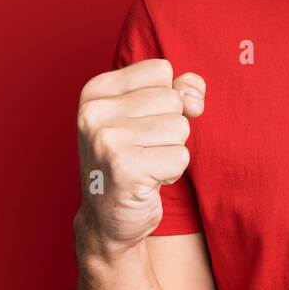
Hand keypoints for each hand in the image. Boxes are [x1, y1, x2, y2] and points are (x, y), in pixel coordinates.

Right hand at [74, 58, 206, 257]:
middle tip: (142, 150)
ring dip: (171, 150)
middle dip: (170, 127)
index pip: (161, 70)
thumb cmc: (133, 158)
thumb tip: (194, 96)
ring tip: (144, 164)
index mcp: (96, 91)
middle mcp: (94, 112)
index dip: (165, 97)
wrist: (107, 219)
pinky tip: (147, 181)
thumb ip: (178, 89)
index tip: (141, 123)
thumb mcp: (149, 114)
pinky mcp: (125, 169)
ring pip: (180, 127)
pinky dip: (172, 172)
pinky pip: (180, 156)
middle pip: (173, 99)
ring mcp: (106, 140)